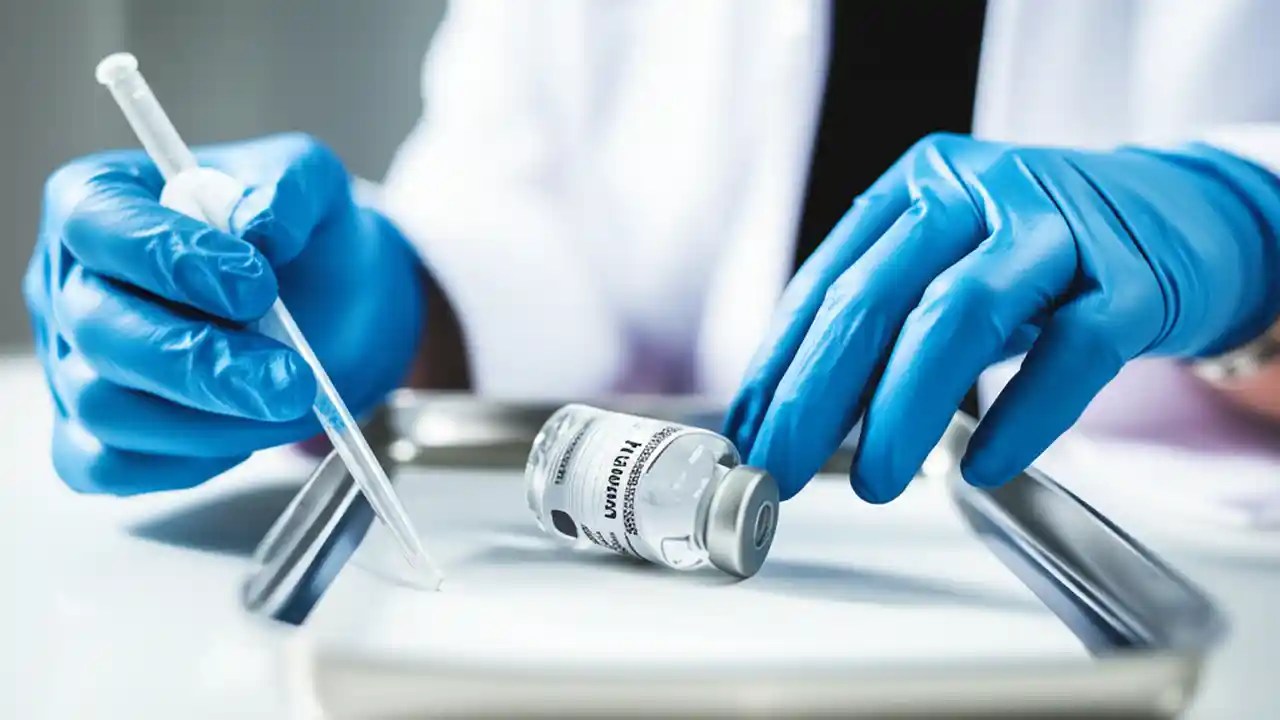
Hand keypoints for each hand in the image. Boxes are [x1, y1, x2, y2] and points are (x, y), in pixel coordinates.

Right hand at [23, 133, 424, 493]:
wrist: (328, 305)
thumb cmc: (302, 237)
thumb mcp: (313, 186)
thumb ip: (289, 189)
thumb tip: (259, 227)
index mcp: (99, 200)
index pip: (99, 224)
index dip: (171, 258)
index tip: (258, 285)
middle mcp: (68, 281)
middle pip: (100, 329)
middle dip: (204, 362)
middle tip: (292, 379)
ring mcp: (72, 363)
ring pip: (106, 407)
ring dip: (210, 418)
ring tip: (290, 400)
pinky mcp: (91, 434)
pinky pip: (111, 467)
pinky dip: (185, 460)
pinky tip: (246, 431)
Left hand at [726, 133, 1279, 501]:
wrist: (1177, 217)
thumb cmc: (1039, 256)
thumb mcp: (949, 264)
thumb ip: (883, 323)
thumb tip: (791, 414)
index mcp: (919, 186)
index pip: (827, 281)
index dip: (780, 366)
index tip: (749, 436)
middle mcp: (978, 190)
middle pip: (877, 296)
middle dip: (816, 394)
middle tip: (784, 468)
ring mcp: (1058, 228)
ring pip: (960, 314)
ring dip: (903, 407)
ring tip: (875, 480)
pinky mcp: (1132, 279)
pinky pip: (1070, 352)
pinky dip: (1021, 416)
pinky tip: (981, 466)